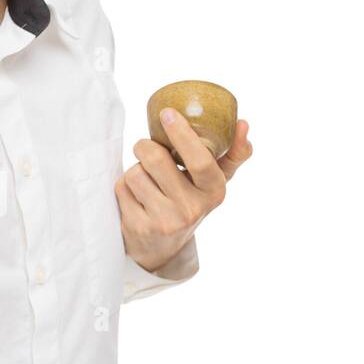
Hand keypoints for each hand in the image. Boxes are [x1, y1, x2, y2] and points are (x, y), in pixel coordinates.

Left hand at [115, 110, 252, 272]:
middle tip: (146, 148)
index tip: (167, 114)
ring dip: (134, 170)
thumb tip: (242, 123)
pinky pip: (122, 189)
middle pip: (156, 159)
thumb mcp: (212, 183)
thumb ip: (232, 154)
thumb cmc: (189, 202)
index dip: (182, 134)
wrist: (162, 249)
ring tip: (146, 181)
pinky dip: (124, 187)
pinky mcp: (138, 227)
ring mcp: (164, 221)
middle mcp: (191, 209)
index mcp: (214, 192)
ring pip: (135, 173)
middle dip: (145, 146)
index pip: (200, 160)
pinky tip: (136, 198)